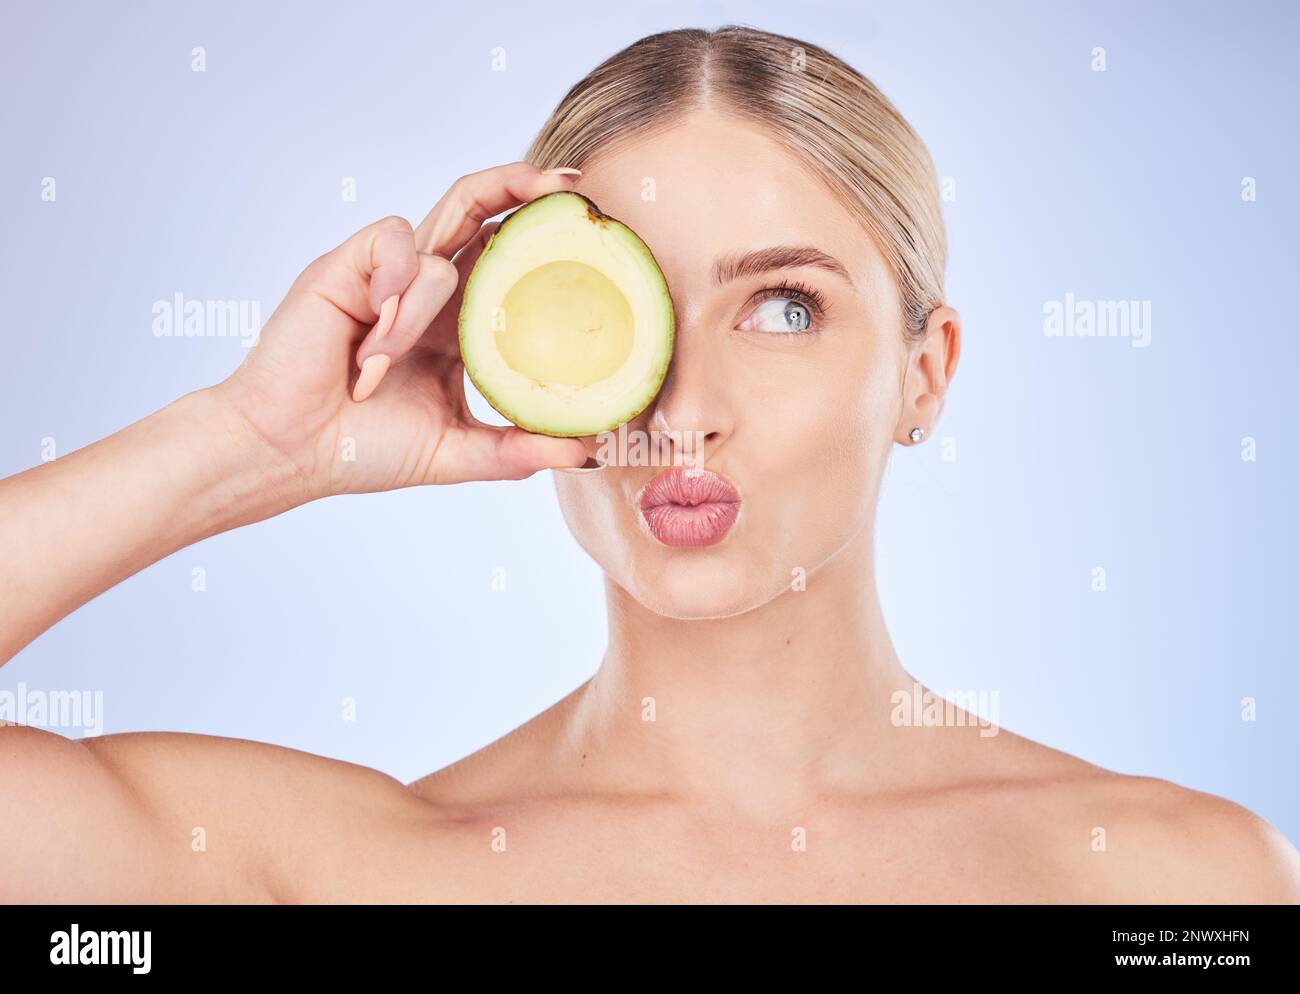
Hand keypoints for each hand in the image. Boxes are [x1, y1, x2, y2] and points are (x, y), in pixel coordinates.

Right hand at [211, 162, 590, 501]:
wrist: (290, 452)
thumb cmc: (361, 448)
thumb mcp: (457, 451)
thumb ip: (519, 449)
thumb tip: (588, 451)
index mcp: (454, 322)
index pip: (506, 257)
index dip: (545, 233)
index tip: (596, 224)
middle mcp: (427, 287)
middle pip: (482, 208)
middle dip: (526, 184)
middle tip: (571, 188)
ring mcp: (388, 272)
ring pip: (445, 226)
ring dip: (428, 301)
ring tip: (385, 360)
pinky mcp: (348, 264)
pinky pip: (395, 244)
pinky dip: (396, 288)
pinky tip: (372, 337)